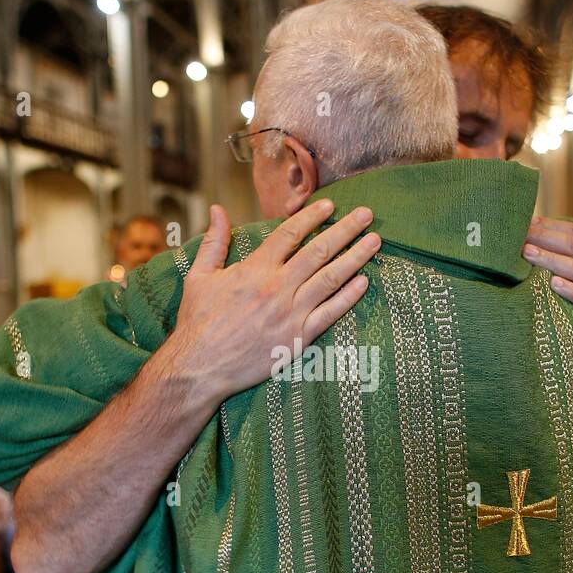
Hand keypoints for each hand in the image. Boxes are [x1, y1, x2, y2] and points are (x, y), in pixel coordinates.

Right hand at [168, 199, 380, 404]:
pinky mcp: (298, 338)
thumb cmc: (197, 321)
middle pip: (319, 251)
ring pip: (331, 278)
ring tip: (375, 241)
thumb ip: (214, 241)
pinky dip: (349, 296)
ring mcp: (291, 313)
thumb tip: (217, 209)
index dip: (312, 216)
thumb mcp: (199, 276)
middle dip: (346, 229)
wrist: (200, 367)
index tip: (330, 205)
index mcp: (255, 269)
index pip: (291, 233)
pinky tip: (364, 282)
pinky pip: (330, 313)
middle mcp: (277, 287)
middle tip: (366, 214)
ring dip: (356, 257)